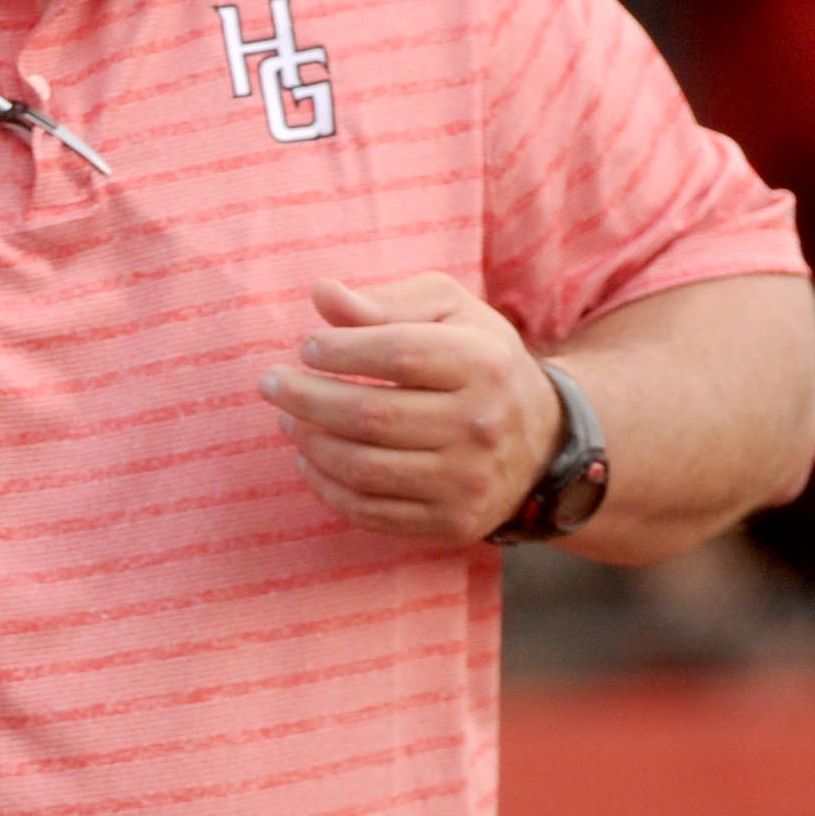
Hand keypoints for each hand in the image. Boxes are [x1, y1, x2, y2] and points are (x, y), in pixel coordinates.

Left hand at [258, 274, 561, 542]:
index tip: (307, 348)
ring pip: (363, 467)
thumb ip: (385, 303)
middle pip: (370, 415)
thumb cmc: (478, 362)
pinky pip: (369, 511)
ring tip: (287, 420)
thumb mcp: (449, 314)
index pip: (398, 353)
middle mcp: (481, 426)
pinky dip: (325, 487)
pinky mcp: (451, 522)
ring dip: (309, 442)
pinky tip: (308, 459)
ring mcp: (467, 481)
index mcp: (484, 363)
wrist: (543, 443)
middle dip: (304, 397)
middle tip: (270, 383)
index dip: (340, 350)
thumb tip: (321, 293)